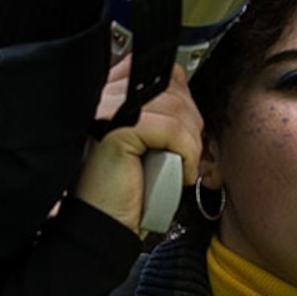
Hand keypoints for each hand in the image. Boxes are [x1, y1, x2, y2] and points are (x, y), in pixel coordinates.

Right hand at [72, 67, 201, 233]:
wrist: (105, 224)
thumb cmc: (126, 189)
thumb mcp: (149, 142)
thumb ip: (159, 111)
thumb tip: (184, 87)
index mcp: (111, 93)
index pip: (158, 71)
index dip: (181, 98)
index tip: (184, 131)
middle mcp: (106, 95)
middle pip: (171, 85)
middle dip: (191, 123)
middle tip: (185, 154)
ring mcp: (109, 109)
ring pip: (176, 108)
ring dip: (191, 143)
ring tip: (182, 166)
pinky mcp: (117, 129)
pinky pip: (171, 129)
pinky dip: (186, 154)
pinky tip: (179, 174)